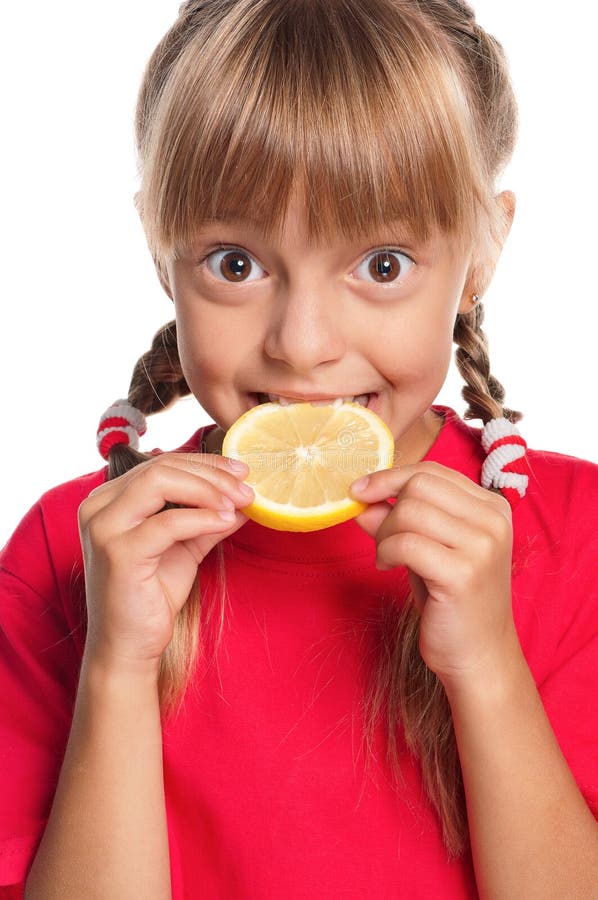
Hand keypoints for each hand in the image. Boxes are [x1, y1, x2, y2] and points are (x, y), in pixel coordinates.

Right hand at [78, 453, 253, 671]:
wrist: (128, 648)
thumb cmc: (151, 596)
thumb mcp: (186, 547)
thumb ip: (209, 518)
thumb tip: (245, 497)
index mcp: (109, 500)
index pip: (161, 463)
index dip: (205, 463)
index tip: (241, 472)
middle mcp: (98, 508)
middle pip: (161, 467)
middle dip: (211, 474)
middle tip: (246, 488)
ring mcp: (104, 528)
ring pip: (160, 482)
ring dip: (208, 490)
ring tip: (239, 503)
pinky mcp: (118, 553)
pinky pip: (167, 522)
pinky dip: (202, 518)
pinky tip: (226, 522)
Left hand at [351, 462, 518, 690]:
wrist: (479, 657)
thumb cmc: (452, 601)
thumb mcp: (424, 550)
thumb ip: (397, 520)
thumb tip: (361, 499)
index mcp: (492, 507)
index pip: (432, 472)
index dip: (390, 477)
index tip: (360, 491)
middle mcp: (494, 520)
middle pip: (419, 485)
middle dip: (386, 507)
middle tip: (381, 539)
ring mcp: (483, 546)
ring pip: (410, 511)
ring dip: (384, 534)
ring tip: (386, 558)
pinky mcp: (464, 574)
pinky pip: (406, 544)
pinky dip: (385, 552)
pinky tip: (387, 569)